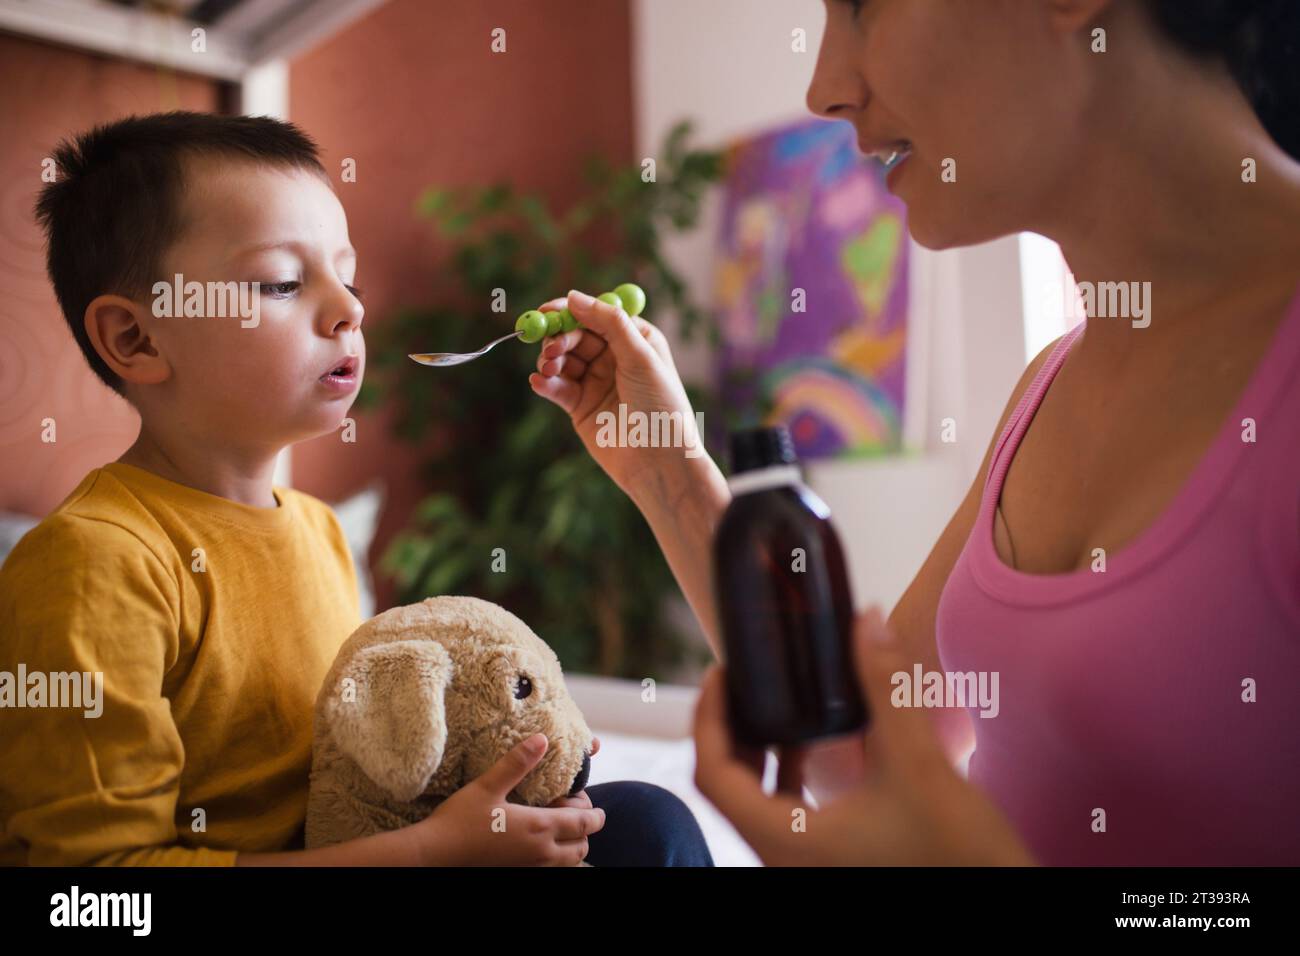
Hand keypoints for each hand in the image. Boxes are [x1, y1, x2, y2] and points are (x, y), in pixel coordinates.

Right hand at [415, 734, 605, 865]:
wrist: (436, 854)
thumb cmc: (460, 819)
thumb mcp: (488, 785)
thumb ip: (517, 763)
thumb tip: (542, 739)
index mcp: (539, 827)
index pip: (583, 824)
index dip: (595, 815)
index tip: (594, 805)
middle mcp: (540, 851)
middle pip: (581, 847)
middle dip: (585, 830)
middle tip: (571, 811)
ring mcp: (529, 866)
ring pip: (567, 862)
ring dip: (571, 846)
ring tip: (557, 827)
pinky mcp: (518, 872)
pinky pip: (550, 869)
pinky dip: (555, 858)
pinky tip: (538, 842)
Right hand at [528, 290, 711, 503]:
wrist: (660, 460)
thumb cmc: (660, 405)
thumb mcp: (640, 356)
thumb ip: (609, 323)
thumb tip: (574, 296)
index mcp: (635, 339)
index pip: (597, 315)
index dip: (571, 310)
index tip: (548, 310)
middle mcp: (614, 357)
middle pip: (575, 335)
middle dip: (559, 337)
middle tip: (550, 348)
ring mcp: (596, 382)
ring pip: (562, 359)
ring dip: (550, 359)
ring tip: (549, 368)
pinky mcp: (580, 407)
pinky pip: (556, 388)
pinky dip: (544, 383)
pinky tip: (539, 382)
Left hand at [691, 609, 1035, 865]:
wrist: (1003, 908)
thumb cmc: (959, 857)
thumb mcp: (920, 765)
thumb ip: (887, 689)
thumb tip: (866, 620)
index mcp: (783, 839)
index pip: (711, 773)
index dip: (707, 717)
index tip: (721, 672)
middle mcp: (783, 858)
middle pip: (728, 786)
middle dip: (733, 727)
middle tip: (747, 678)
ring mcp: (807, 864)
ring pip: (758, 801)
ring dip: (763, 750)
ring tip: (778, 699)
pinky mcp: (833, 863)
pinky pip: (789, 813)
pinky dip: (790, 773)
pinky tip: (818, 742)